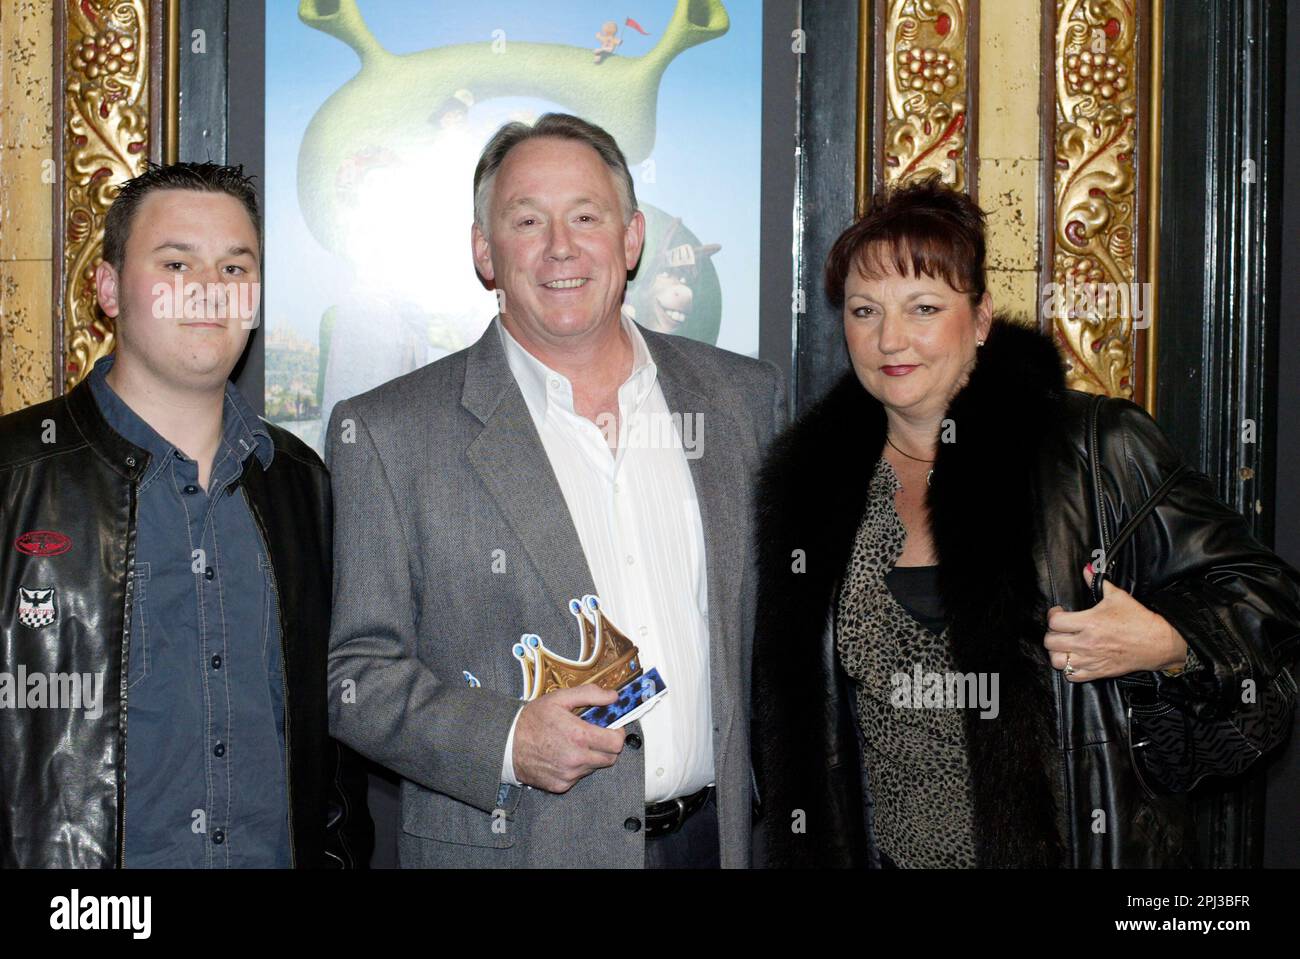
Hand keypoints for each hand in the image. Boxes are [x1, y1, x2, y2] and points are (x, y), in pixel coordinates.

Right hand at [512, 684, 625, 792]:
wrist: (506, 743)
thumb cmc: (532, 720)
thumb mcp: (560, 698)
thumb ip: (590, 695)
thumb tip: (613, 697)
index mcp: (579, 736)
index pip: (617, 743)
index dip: (618, 733)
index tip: (612, 727)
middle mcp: (576, 759)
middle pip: (610, 758)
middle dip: (607, 745)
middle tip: (594, 734)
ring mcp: (569, 775)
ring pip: (594, 767)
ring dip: (591, 756)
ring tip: (574, 743)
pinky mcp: (561, 785)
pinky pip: (579, 777)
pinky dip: (577, 767)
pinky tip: (563, 755)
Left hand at [1042, 564, 1188, 681]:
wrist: (1158, 642)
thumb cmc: (1138, 620)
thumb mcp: (1117, 596)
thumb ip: (1097, 582)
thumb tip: (1087, 569)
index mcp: (1089, 622)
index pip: (1054, 622)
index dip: (1052, 615)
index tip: (1058, 613)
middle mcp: (1087, 643)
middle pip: (1050, 642)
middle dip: (1051, 634)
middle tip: (1060, 630)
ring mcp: (1091, 659)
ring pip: (1057, 661)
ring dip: (1057, 653)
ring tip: (1064, 646)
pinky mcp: (1098, 672)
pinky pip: (1071, 676)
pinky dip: (1068, 669)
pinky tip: (1074, 659)